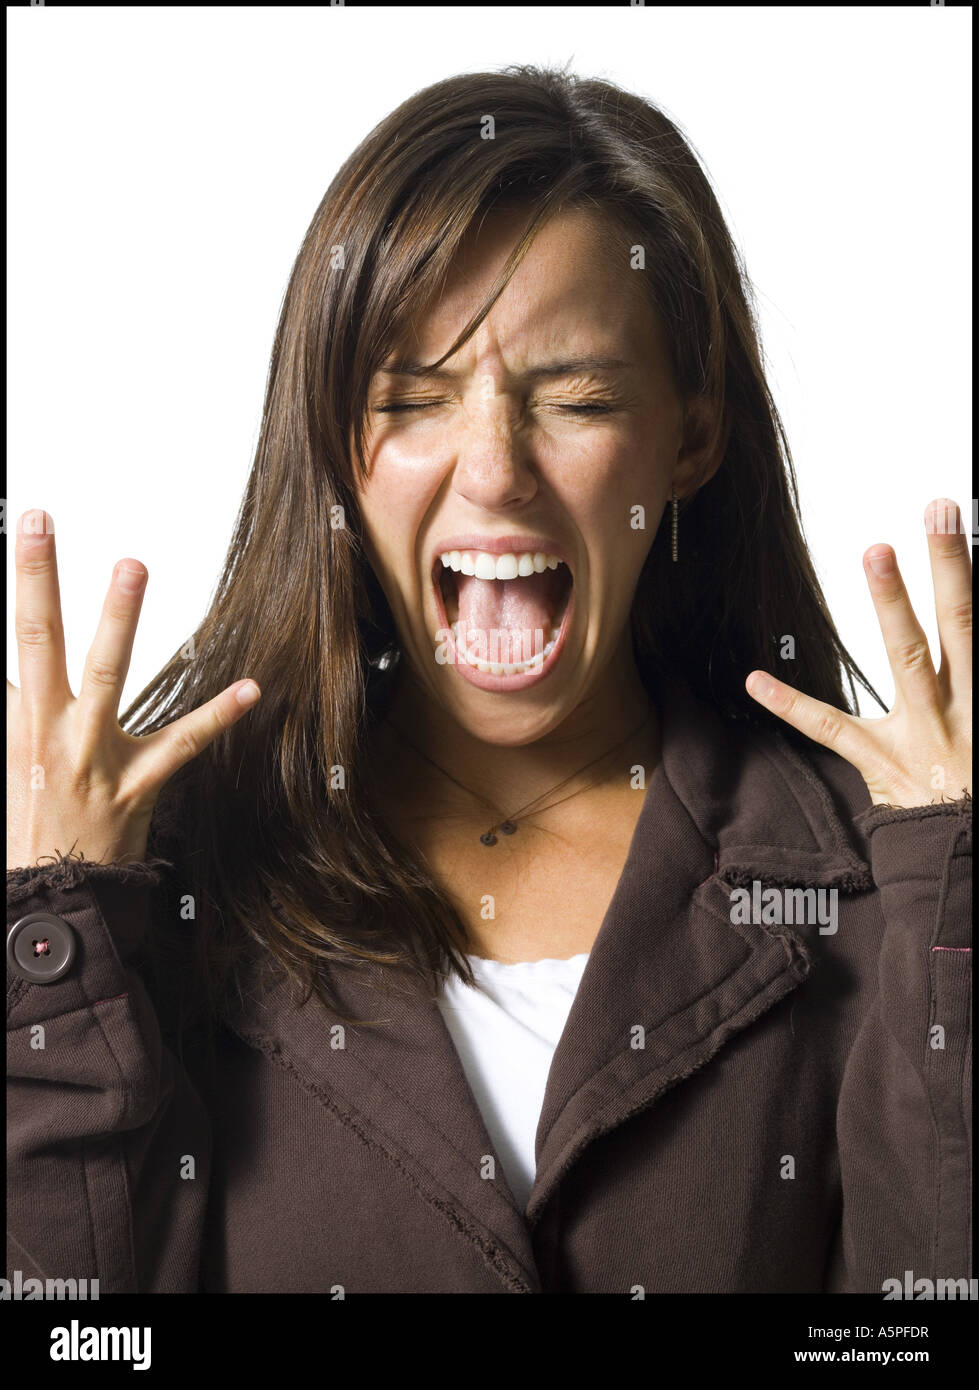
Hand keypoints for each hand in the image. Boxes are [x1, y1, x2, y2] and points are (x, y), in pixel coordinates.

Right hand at [6, 509, 261, 869]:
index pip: (10, 648)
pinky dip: (218, 714)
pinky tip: (253, 687)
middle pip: (37, 641)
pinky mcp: (137, 784)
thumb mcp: (8, 763)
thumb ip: (13, 712)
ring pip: (106, 674)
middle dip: (37, 579)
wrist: (52, 897)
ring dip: (118, 617)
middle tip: (42, 524)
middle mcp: (49, 731)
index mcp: (15, 726)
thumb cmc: (27, 826)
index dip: (13, 593)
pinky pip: (183, 744)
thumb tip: (13, 680)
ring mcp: (94, 755)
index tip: (16, 534)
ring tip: (130, 565)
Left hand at [745, 498, 971, 809]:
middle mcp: (966, 711)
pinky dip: (791, 705)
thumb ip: (971, 678)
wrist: (971, 867)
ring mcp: (923, 736)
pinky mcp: (882, 765)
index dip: (974, 576)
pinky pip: (832, 730)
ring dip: (893, 602)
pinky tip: (754, 681)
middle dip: (953, 567)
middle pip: (964, 626)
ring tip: (878, 548)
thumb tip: (967, 642)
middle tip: (940, 510)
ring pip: (911, 659)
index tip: (965, 522)